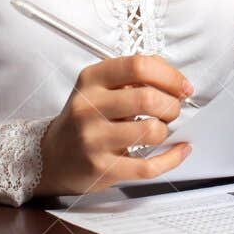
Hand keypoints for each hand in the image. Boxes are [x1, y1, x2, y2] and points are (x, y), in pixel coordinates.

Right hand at [34, 54, 192, 194]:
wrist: (51, 157)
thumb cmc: (85, 119)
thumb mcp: (100, 87)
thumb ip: (134, 76)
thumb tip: (174, 80)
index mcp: (91, 80)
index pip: (138, 66)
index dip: (169, 75)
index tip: (182, 86)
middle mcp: (89, 107)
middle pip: (147, 98)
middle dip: (171, 105)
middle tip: (172, 110)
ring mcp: (93, 139)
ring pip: (150, 131)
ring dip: (166, 131)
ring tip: (160, 129)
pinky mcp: (101, 168)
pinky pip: (147, 166)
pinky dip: (171, 158)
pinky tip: (177, 150)